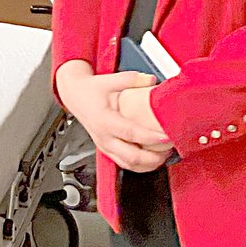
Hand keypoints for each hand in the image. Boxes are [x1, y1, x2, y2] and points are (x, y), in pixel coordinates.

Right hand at [56, 63, 172, 172]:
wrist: (75, 96)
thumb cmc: (91, 90)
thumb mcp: (111, 80)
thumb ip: (132, 80)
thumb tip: (152, 80)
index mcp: (105, 120)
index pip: (131, 134)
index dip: (151, 138)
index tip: (167, 137)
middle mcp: (104, 137)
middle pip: (131, 157)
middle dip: (154, 157)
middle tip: (170, 148)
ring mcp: (104, 145)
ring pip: (129, 164)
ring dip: (149, 164)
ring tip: (164, 154)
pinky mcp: (106, 150)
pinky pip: (124, 164)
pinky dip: (140, 166)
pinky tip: (152, 159)